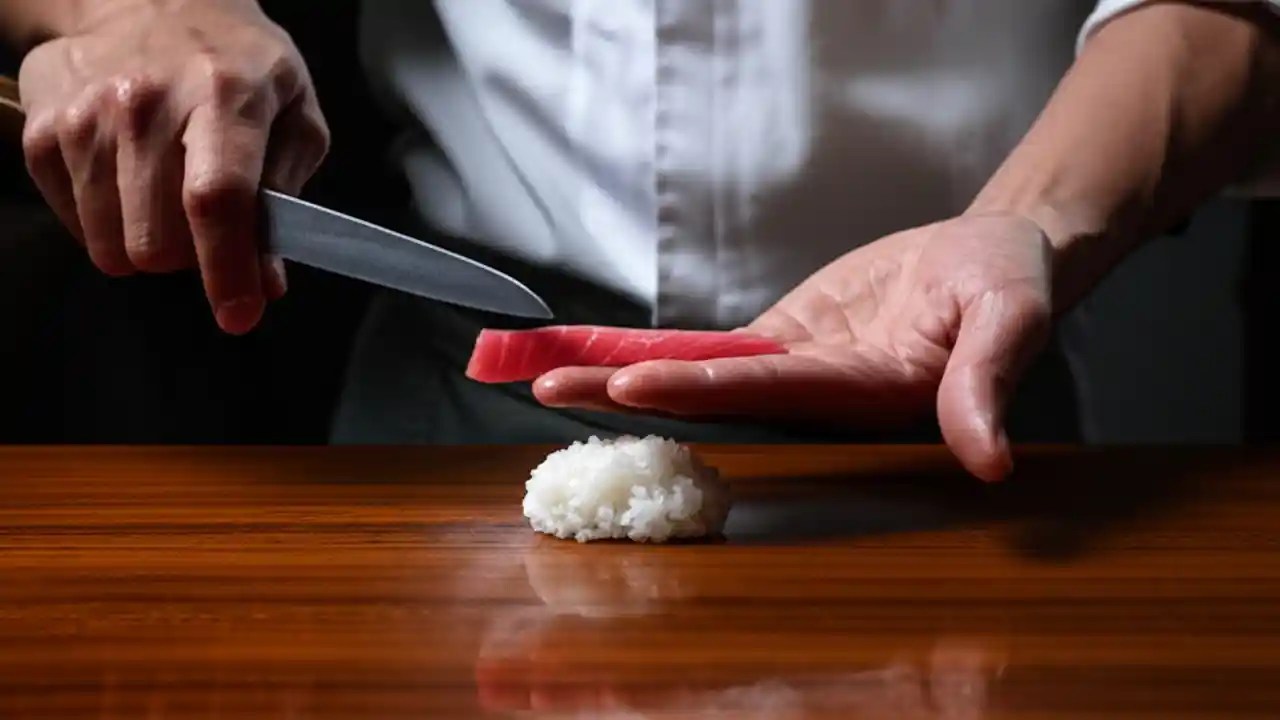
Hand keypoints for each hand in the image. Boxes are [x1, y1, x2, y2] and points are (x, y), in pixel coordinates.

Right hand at [17, 0, 328, 333]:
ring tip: (168, 198)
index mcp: (225, 95)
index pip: (218, 199)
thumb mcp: (292, 114)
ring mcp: (85, 115)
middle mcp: (147, 102)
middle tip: (208, 231)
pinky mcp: (41, 128)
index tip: (239, 315)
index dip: (228, 269)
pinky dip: (107, 222)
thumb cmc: (237, 64)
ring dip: (147, 243)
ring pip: (111, 245)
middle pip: (157, 240)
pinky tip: (130, 180)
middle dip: (191, 259)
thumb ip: (286, 198)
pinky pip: (75, 223)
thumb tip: (267, 280)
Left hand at [534, 214, 1055, 481]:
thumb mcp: (1010, 319)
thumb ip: (987, 383)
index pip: (767, 392)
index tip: (629, 386)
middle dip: (620, 393)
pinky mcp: (777, 343)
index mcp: (862, 393)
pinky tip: (587, 350)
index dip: (699, 389)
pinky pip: (701, 348)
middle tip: (541, 388)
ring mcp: (789, 370)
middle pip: (704, 396)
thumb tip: (992, 459)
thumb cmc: (1010, 284)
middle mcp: (813, 395)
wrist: (994, 257)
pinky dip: (645, 347)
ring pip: (689, 373)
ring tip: (536, 368)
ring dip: (612, 370)